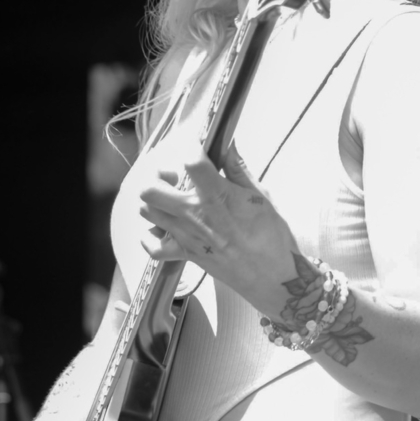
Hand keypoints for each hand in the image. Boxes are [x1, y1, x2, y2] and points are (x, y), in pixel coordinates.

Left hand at [138, 142, 298, 310]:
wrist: (272, 276)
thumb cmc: (272, 236)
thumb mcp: (261, 195)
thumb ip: (238, 168)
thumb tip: (227, 144)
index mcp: (216, 196)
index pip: (191, 161)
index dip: (191, 147)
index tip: (198, 146)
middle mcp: (195, 214)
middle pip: (151, 190)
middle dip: (159, 177)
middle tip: (175, 177)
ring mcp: (186, 236)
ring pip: (147, 212)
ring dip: (154, 202)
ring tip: (170, 199)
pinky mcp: (185, 254)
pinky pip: (153, 248)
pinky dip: (152, 237)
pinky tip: (164, 227)